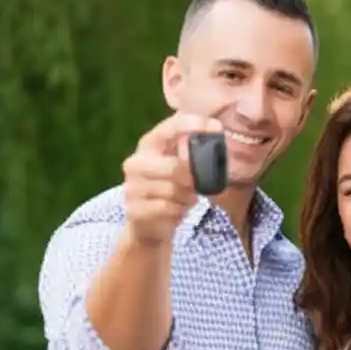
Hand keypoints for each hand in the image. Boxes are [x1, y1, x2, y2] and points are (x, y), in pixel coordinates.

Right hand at [121, 112, 222, 246]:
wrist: (147, 224)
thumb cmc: (170, 190)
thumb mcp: (181, 167)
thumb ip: (194, 151)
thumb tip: (218, 131)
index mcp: (148, 145)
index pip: (169, 128)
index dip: (193, 125)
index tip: (217, 127)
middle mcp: (136, 162)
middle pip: (175, 168)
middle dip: (193, 179)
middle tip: (198, 185)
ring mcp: (132, 186)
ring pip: (173, 191)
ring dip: (188, 198)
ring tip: (186, 199)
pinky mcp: (134, 209)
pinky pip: (167, 208)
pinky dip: (179, 211)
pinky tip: (177, 210)